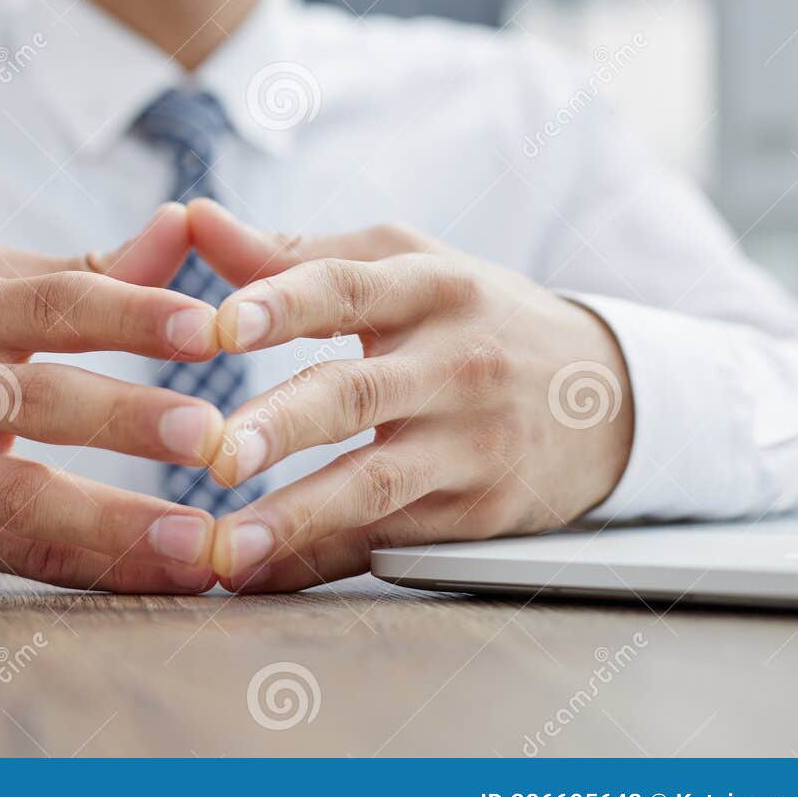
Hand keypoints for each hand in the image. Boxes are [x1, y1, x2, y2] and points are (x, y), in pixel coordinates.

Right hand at [0, 204, 225, 592]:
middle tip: (213, 434)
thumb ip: (86, 270)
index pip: (55, 305)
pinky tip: (169, 575)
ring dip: (119, 521)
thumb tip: (183, 225)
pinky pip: (24, 555)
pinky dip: (98, 570)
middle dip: (130, 420)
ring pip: (28, 495)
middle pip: (44, 400)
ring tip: (200, 537)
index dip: (134, 313)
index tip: (209, 326)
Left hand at [187, 200, 633, 591]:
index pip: (347, 289)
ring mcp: (471, 444)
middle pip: (357, 394)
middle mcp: (454, 363)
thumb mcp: (405, 268)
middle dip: (282, 426)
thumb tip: (192, 218)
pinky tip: (255, 578)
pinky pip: (385, 542)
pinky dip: (316, 563)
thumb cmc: (473, 318)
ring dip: (296, 518)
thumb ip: (293, 253)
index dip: (282, 304)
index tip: (219, 325)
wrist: (605, 395)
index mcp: (426, 287)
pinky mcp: (478, 513)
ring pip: (375, 484)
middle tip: (214, 453)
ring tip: (226, 546)